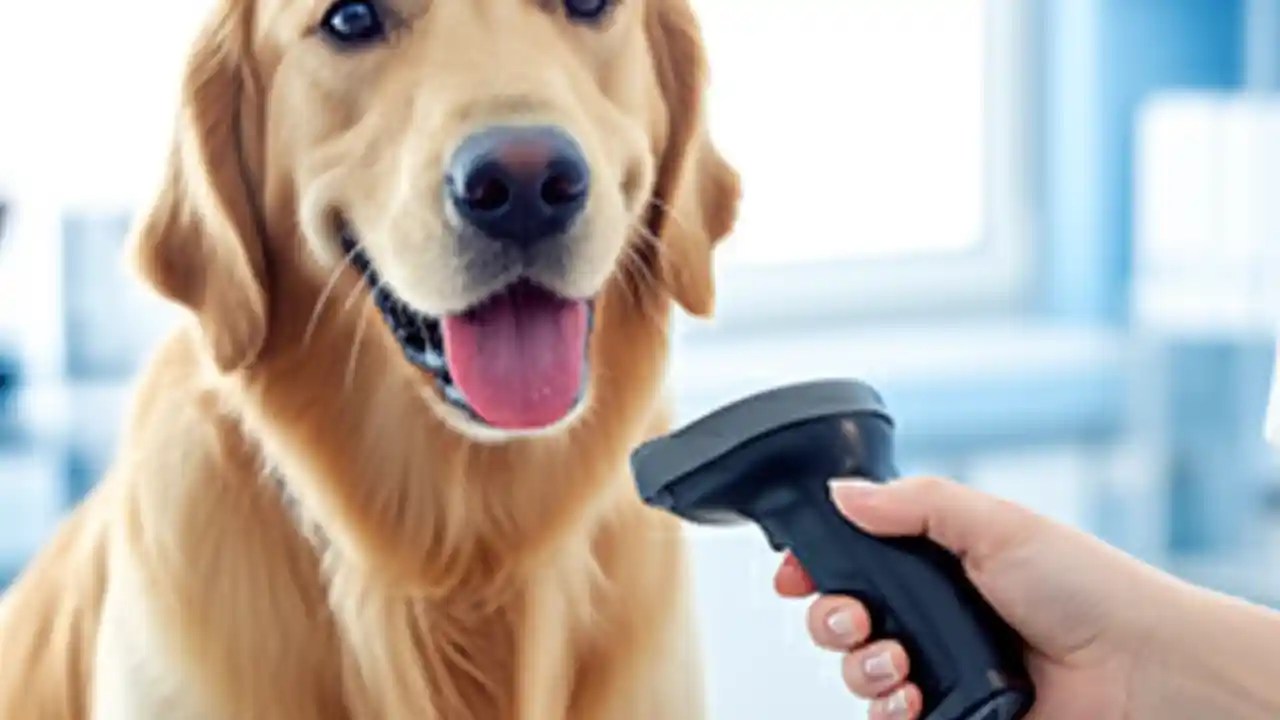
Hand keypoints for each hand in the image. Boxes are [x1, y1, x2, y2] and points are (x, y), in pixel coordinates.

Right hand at [774, 477, 1187, 719]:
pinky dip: (887, 711)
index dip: (815, 566)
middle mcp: (931, 613)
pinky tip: (911, 699)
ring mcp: (940, 666)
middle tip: (855, 619)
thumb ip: (913, 503)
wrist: (1139, 669)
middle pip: (840, 617)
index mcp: (936, 559)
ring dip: (861, 668)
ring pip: (858, 673)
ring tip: (899, 664)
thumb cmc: (1086, 587)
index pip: (852, 559)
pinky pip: (889, 717)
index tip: (795, 573)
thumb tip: (841, 493)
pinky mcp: (952, 714)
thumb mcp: (995, 523)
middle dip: (831, 619)